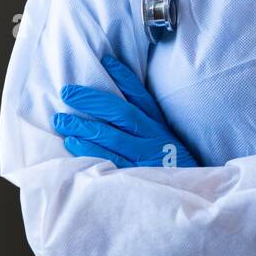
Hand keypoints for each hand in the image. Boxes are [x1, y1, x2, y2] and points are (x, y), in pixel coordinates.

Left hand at [53, 54, 198, 167]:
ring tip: (60, 118)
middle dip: (93, 100)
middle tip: (68, 92)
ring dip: (84, 126)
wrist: (195, 194)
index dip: (124, 78)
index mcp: (161, 126)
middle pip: (122, 112)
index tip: (106, 61)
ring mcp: (146, 156)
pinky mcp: (137, 174)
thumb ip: (148, 127)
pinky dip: (89, 150)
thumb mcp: (168, 142)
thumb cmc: (176, 168)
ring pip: (112, 136)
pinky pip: (110, 159)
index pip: (142, 97)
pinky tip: (72, 142)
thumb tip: (118, 111)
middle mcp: (154, 137)